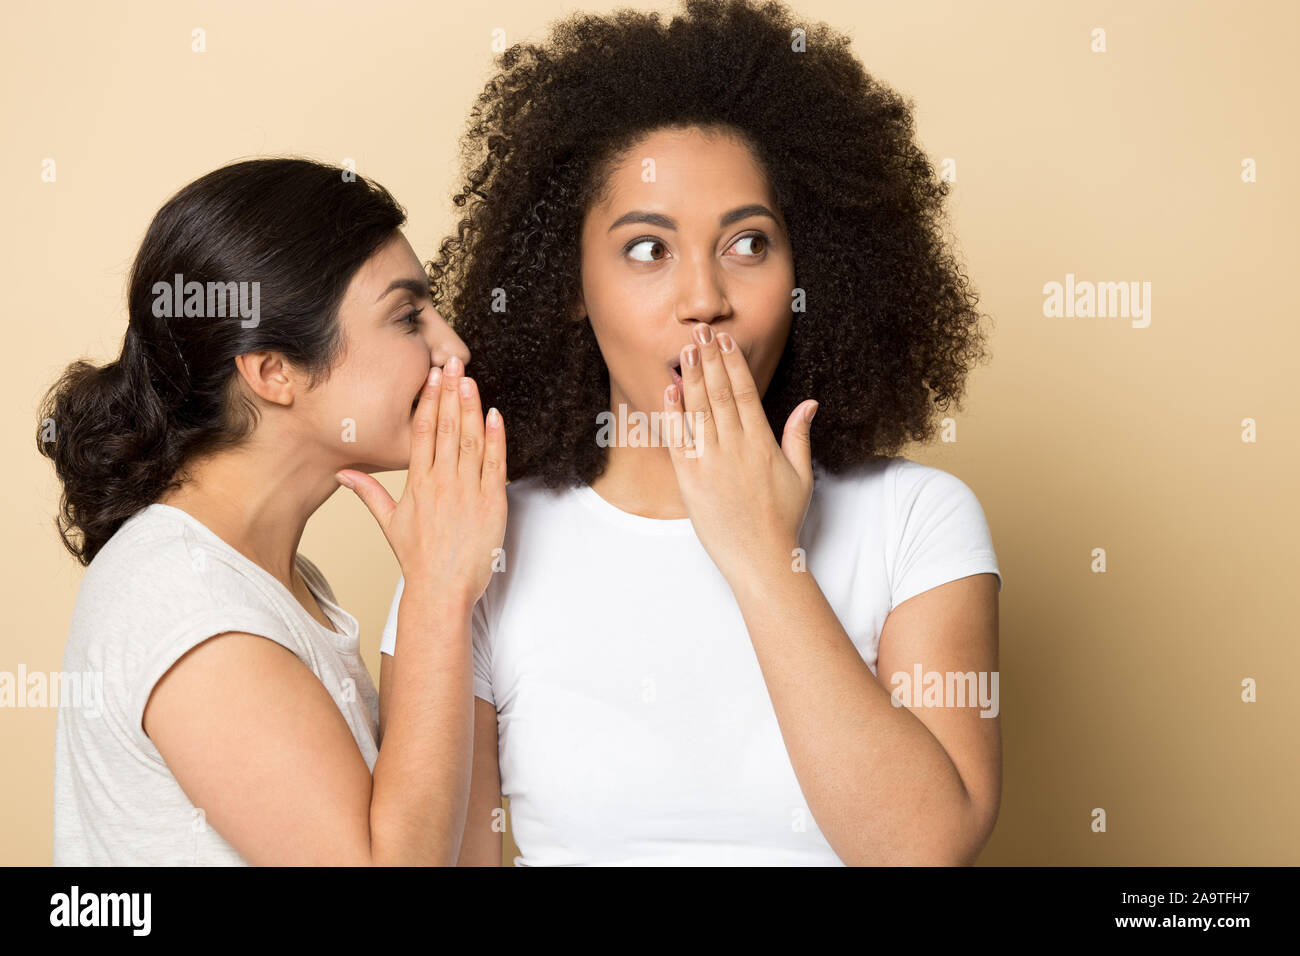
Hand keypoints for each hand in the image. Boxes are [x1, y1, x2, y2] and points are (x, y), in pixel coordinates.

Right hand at [336, 356, 506, 604]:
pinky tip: (494, 415)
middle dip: (450, 392)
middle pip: (447, 427)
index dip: (428, 401)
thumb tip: (343, 474)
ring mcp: (468, 491)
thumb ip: (368, 493)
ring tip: (470, 380)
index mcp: (418, 483)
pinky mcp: (491, 503)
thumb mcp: (389, 523)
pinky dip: (496, 438)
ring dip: (471, 407)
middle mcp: (442, 482)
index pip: (422, 431)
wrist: (441, 590)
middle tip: (453, 362)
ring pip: (471, 440)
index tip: (432, 376)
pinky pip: (495, 463)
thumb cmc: (418, 560)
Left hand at [664, 324, 817, 587]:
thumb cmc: (783, 519)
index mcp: (762, 442)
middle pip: (720, 392)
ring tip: (685, 350)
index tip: (725, 340)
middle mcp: (735, 446)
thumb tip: (810, 402)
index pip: (745, 391)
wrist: (761, 558)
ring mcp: (710, 461)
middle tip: (700, 331)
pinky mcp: (690, 479)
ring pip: (699, 410)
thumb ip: (799, 435)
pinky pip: (678, 439)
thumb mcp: (802, 475)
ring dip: (691, 377)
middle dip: (708, 359)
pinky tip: (669, 390)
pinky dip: (673, 413)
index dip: (733, 362)